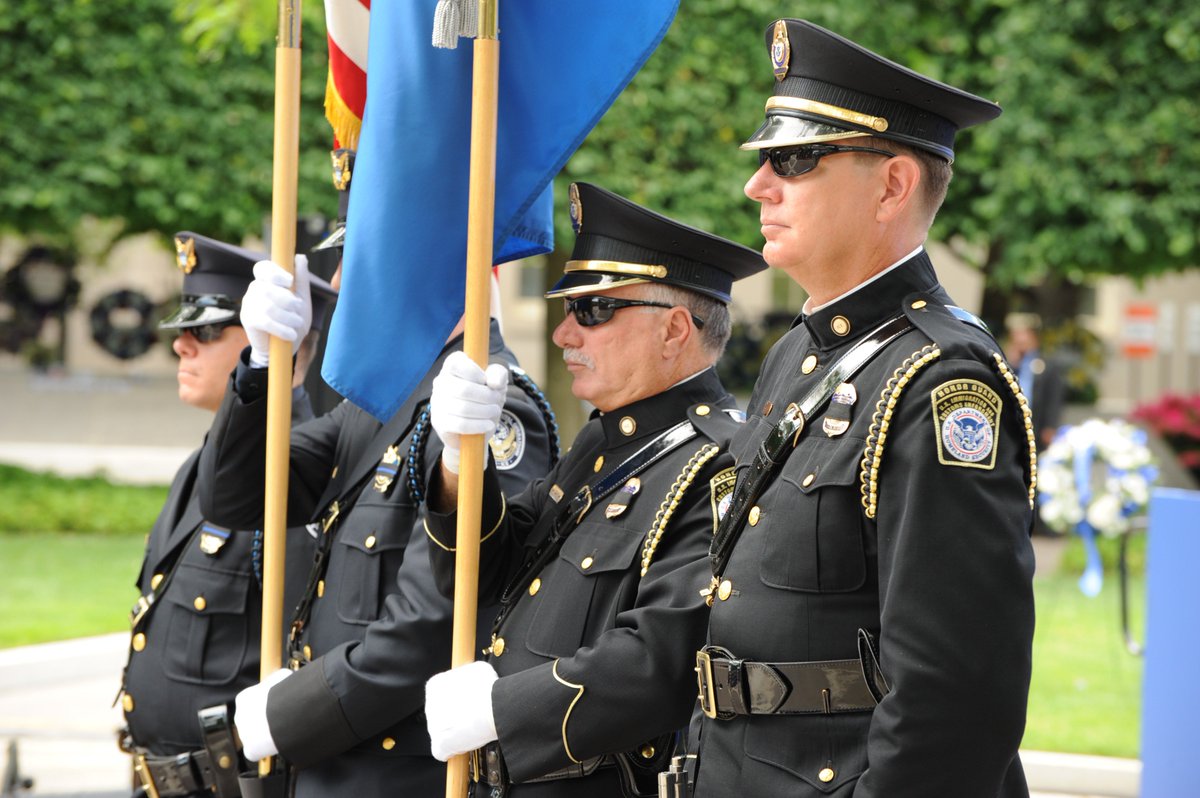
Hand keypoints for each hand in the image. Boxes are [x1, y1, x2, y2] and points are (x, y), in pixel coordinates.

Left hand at [234, 667, 292, 760]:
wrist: (285, 714)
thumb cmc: (284, 693)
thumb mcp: (282, 677)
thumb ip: (277, 681)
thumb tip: (282, 681)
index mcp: (244, 698)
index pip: (253, 702)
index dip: (267, 703)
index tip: (278, 703)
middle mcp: (240, 716)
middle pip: (253, 719)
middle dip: (265, 720)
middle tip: (283, 717)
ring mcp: (244, 734)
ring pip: (255, 736)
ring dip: (266, 734)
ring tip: (283, 729)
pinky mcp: (251, 750)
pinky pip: (258, 752)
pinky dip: (266, 750)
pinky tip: (278, 743)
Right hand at [240, 255, 311, 367]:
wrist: (285, 347)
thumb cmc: (293, 319)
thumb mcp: (302, 299)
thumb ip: (301, 279)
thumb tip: (300, 257)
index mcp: (267, 281)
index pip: (263, 268)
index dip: (275, 272)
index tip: (290, 281)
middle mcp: (255, 289)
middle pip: (268, 288)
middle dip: (288, 299)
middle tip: (298, 308)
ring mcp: (249, 304)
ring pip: (268, 306)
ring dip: (288, 317)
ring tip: (297, 324)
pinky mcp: (248, 320)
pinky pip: (265, 321)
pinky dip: (282, 329)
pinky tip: (291, 334)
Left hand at [425, 661, 499, 760]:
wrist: (493, 707)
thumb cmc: (487, 688)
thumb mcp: (476, 670)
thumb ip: (464, 677)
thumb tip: (470, 682)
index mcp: (434, 686)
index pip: (441, 696)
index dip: (457, 701)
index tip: (467, 704)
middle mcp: (430, 705)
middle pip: (441, 715)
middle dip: (455, 718)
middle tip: (472, 717)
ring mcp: (433, 727)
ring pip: (443, 733)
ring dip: (456, 733)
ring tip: (474, 728)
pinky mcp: (439, 745)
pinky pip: (444, 752)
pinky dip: (454, 750)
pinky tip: (465, 743)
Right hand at [430, 351, 508, 473]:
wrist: (476, 423)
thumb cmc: (484, 395)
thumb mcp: (496, 380)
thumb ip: (498, 374)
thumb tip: (493, 382)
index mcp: (451, 366)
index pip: (455, 363)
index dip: (474, 372)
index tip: (485, 381)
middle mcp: (440, 382)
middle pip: (463, 389)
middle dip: (487, 396)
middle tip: (497, 400)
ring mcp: (437, 403)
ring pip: (463, 408)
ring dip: (486, 411)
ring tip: (494, 411)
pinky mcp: (439, 422)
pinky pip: (461, 424)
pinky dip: (479, 425)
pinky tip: (489, 424)